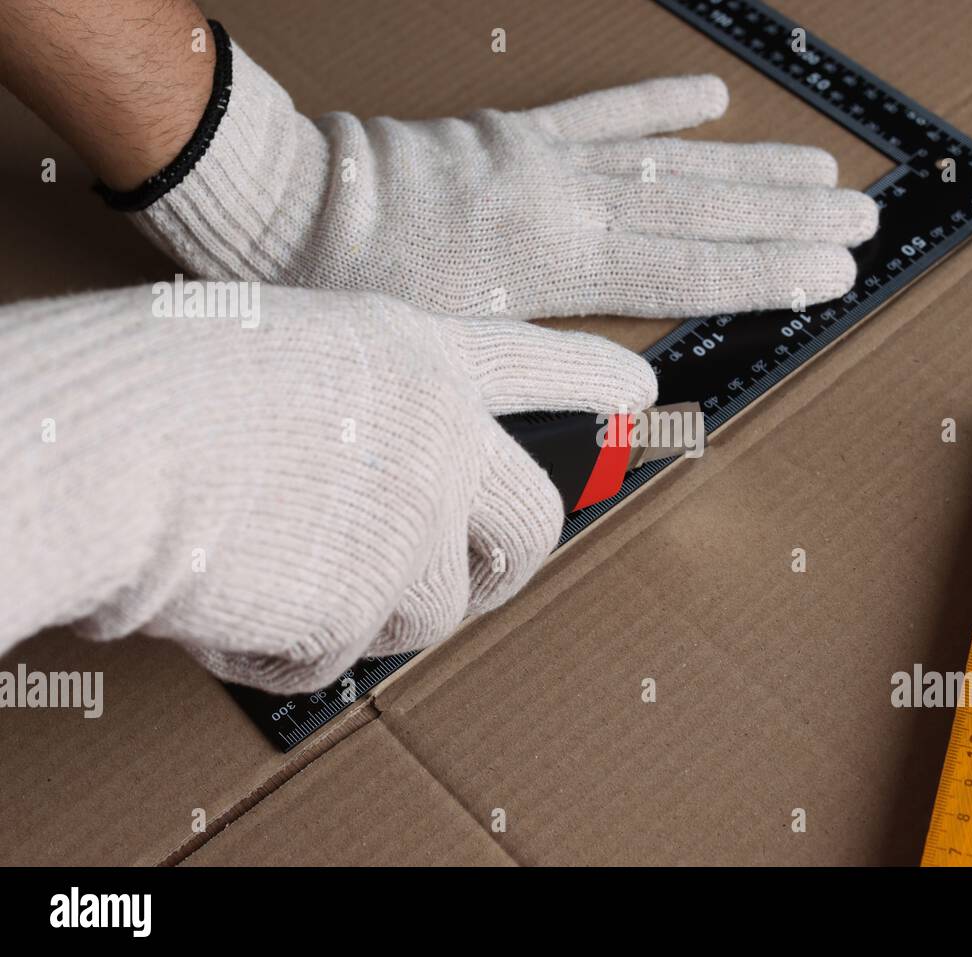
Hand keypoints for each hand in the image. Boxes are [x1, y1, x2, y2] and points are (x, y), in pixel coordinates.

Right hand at [0, 286, 654, 691]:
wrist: (111, 445)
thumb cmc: (159, 389)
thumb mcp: (285, 361)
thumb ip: (360, 419)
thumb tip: (387, 501)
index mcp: (413, 358)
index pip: (533, 363)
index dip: (589, 380)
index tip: (638, 398)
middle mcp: (443, 435)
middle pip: (534, 520)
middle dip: (510, 566)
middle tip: (482, 582)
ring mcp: (420, 521)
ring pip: (431, 604)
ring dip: (362, 609)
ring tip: (276, 573)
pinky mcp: (378, 602)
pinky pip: (342, 652)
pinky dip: (287, 647)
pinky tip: (233, 601)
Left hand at [131, 27, 877, 319]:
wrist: (290, 212)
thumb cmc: (365, 300)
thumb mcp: (460, 360)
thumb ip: (554, 375)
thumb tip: (638, 401)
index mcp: (563, 269)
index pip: (694, 276)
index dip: (773, 274)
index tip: (838, 271)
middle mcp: (574, 206)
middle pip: (703, 213)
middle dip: (790, 216)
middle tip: (863, 213)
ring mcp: (550, 161)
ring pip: (672, 160)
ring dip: (750, 166)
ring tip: (819, 167)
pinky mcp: (517, 132)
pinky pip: (602, 112)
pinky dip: (657, 102)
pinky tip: (711, 97)